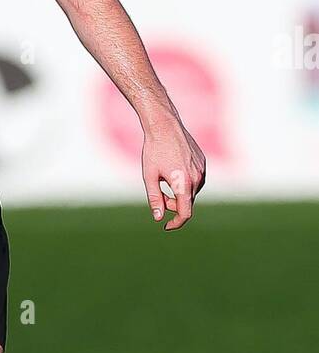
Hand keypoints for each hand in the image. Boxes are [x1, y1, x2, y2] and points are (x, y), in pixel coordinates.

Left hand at [141, 114, 205, 230]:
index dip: (176, 223)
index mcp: (183, 184)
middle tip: (159, 195)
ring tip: (164, 180)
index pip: (185, 213)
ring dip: (179, 193)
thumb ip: (154, 199)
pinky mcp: (202, 162)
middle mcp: (197, 178)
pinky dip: (185, 183)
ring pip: (192, 191)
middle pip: (187, 202)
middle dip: (173, 205)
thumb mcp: (149, 176)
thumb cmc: (154, 151)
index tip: (166, 226)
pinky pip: (196, 179)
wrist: (165, 125)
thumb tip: (158, 217)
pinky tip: (173, 171)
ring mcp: (202, 169)